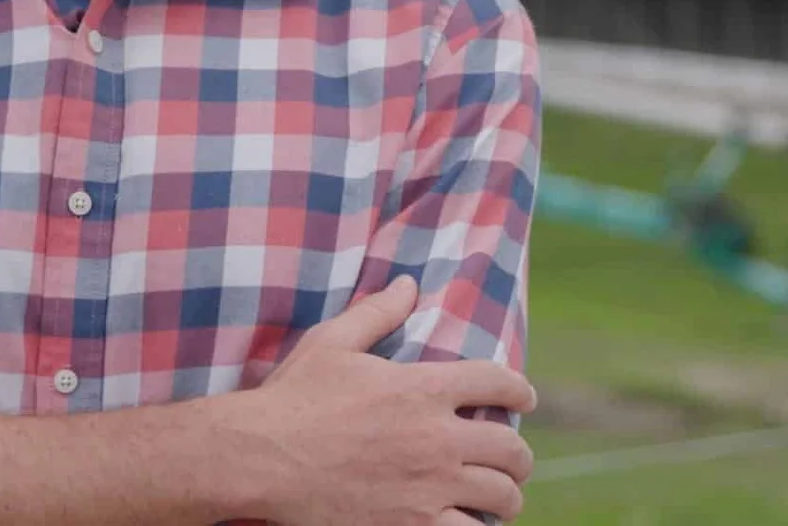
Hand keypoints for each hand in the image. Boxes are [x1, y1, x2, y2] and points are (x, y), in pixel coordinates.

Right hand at [237, 276, 536, 525]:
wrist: (263, 457)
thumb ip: (376, 313)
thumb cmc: (294, 396)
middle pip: (512, 448)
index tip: (524, 396)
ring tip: (496, 494)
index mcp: (421, 388)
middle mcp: (437, 439)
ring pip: (502, 498)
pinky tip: (466, 522)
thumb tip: (408, 285)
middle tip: (510, 457)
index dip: (519, 388)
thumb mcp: (332, 342)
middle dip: (518, 453)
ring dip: (505, 495)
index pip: (497, 382)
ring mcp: (430, 488)